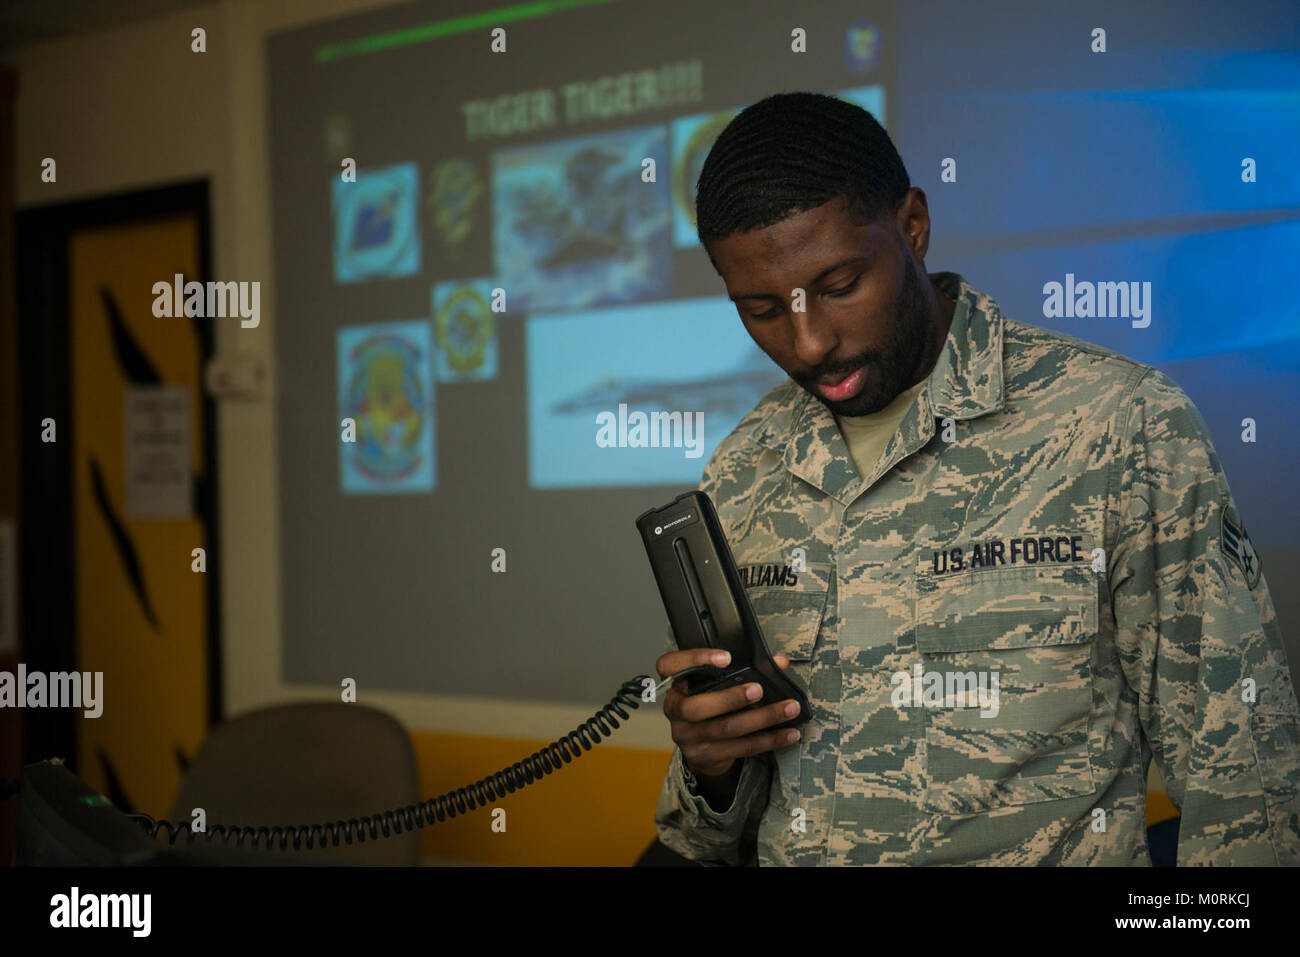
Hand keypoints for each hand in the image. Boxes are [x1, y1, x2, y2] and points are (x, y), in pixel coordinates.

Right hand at [655, 648, 801, 779]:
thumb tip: (779, 662)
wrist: (700, 748)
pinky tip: (788, 733)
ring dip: (762, 718)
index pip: (669, 666)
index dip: (695, 659)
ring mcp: (688, 737)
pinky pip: (741, 748)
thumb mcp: (714, 684)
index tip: (726, 657)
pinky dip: (769, 740)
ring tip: (788, 709)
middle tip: (758, 690)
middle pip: (696, 708)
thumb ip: (742, 669)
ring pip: (726, 729)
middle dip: (730, 699)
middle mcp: (676, 712)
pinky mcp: (706, 756)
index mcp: (675, 685)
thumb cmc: (709, 705)